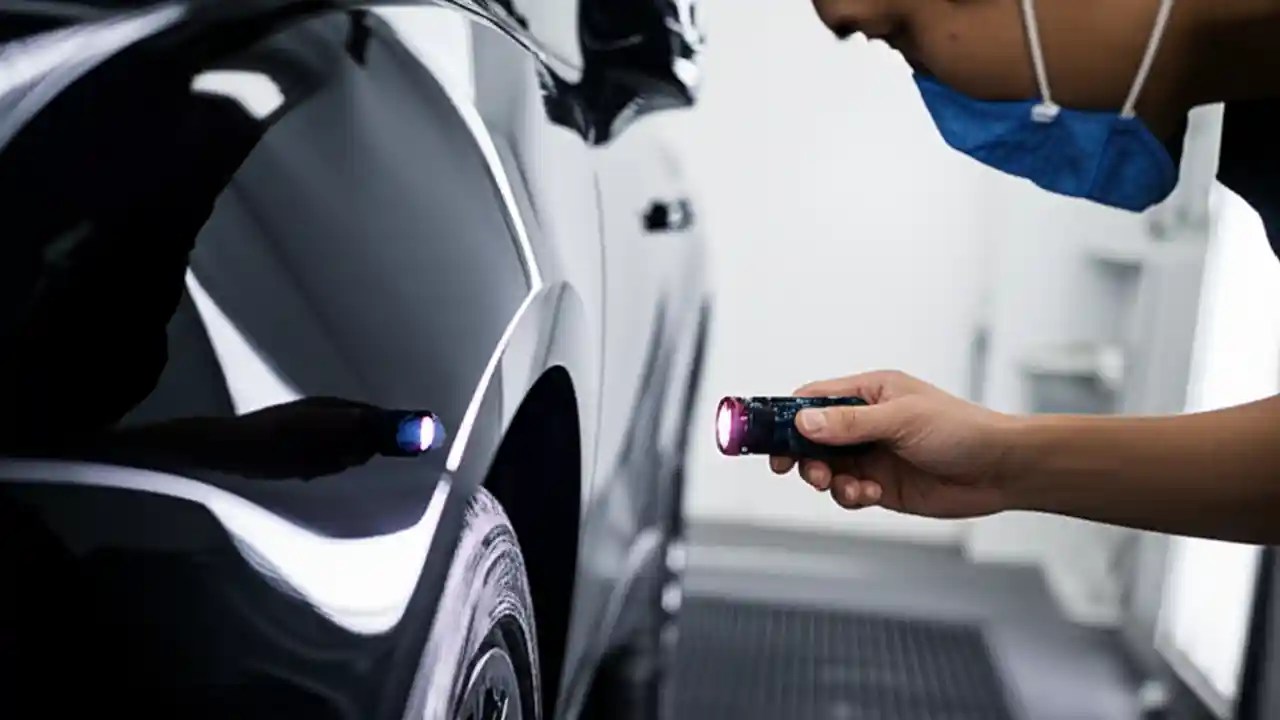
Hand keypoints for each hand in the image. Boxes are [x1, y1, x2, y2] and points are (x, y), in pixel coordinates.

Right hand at [770, 370, 1015, 518]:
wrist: (1000, 470)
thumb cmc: (961, 430)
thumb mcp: (901, 419)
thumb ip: (850, 423)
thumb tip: (804, 423)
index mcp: (869, 393)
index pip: (813, 399)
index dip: (787, 417)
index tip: (768, 438)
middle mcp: (866, 423)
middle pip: (812, 438)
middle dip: (803, 457)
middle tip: (802, 472)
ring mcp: (872, 455)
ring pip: (827, 469)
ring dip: (829, 481)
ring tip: (848, 487)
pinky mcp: (881, 486)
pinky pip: (848, 492)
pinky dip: (851, 497)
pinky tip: (872, 495)